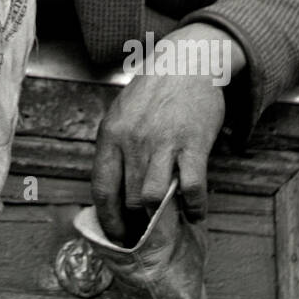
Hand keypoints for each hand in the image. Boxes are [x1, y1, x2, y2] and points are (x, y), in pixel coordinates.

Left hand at [91, 24, 237, 241]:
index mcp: (111, 135)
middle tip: (147, 235)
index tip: (116, 235)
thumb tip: (112, 190)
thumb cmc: (153, 91)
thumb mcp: (122, 114)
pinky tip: (195, 213)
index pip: (102, 188)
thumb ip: (116, 149)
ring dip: (163, 218)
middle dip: (138, 223)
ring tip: (170, 225)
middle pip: (129, 198)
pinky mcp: (192, 144)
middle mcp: (133, 141)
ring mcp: (163, 143)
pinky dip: (195, 208)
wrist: (186, 62)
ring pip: (154, 198)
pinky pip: (191, 188)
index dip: (108, 219)